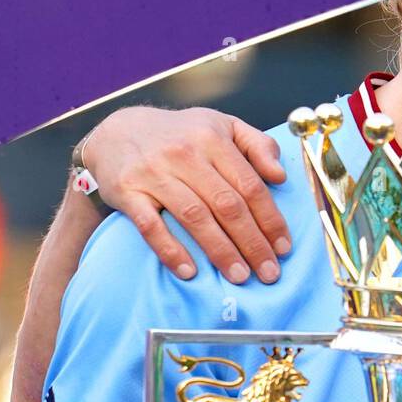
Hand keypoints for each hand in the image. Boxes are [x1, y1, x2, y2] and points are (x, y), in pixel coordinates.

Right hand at [81, 106, 291, 283]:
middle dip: (252, 243)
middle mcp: (185, 155)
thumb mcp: (223, 125)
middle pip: (227, 205)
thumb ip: (258, 145)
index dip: (270, 219)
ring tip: (240, 276)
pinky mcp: (127, 192)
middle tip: (269, 272)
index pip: (249, 185)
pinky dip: (171, 250)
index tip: (284, 247)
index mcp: (213, 139)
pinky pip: (151, 226)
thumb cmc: (182, 134)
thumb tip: (280, 176)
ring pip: (195, 217)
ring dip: (221, 251)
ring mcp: (154, 174)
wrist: (118, 131)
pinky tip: (189, 272)